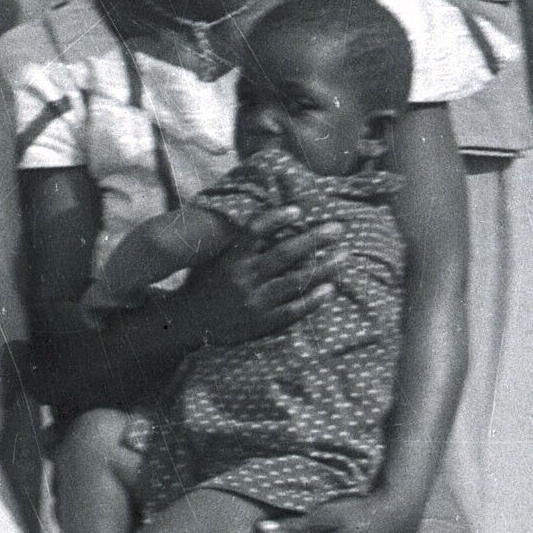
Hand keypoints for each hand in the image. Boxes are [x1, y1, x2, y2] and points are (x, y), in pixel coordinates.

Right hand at [186, 207, 342, 346]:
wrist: (188, 322)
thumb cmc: (203, 284)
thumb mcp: (214, 259)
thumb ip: (237, 243)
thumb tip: (267, 221)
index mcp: (230, 259)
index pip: (255, 232)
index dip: (277, 219)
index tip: (299, 210)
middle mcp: (244, 278)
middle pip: (285, 254)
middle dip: (314, 239)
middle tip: (337, 229)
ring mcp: (254, 301)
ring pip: (295, 281)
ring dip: (323, 268)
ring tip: (343, 256)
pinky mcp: (262, 322)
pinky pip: (293, 310)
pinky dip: (313, 299)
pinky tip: (330, 289)